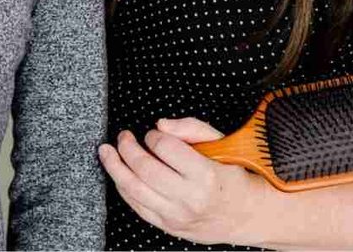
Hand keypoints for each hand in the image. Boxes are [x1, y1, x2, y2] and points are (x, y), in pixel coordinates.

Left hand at [98, 118, 270, 245]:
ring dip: (115, 167)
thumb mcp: (222, 144)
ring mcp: (177, 216)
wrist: (246, 215)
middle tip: (124, 137)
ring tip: (107, 152)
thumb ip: (192, 128)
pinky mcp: (168, 226)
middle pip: (145, 169)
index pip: (166, 148)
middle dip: (127, 147)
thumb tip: (161, 125)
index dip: (153, 136)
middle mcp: (190, 198)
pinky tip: (119, 173)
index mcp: (206, 175)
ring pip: (134, 190)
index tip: (152, 134)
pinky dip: (123, 187)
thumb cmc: (232, 175)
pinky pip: (137, 206)